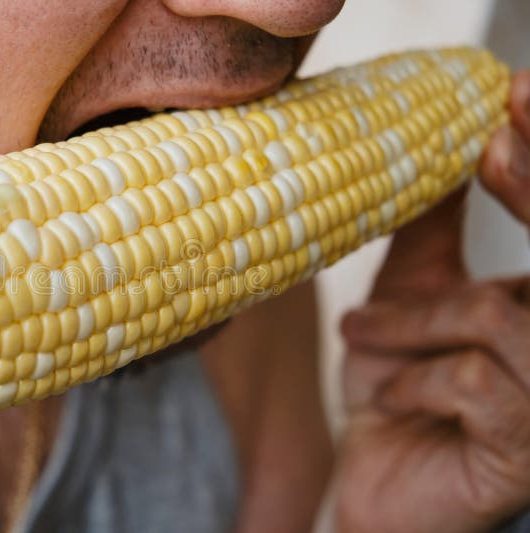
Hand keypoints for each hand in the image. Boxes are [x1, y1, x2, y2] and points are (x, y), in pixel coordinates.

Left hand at [336, 70, 529, 532]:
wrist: (374, 476)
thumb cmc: (394, 384)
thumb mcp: (407, 299)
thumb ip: (429, 235)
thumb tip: (436, 152)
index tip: (513, 94)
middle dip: (528, 192)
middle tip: (486, 145)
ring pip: (494, 317)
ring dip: (412, 320)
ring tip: (359, 332)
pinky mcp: (528, 452)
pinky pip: (472, 381)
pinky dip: (412, 376)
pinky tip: (386, 397)